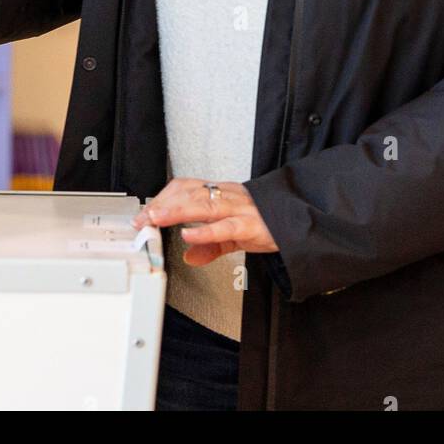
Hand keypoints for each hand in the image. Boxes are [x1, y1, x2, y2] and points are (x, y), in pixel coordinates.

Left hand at [131, 178, 278, 265]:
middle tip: (143, 218)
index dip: (163, 198)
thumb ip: (211, 245)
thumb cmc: (268, 222)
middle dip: (163, 204)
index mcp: (222, 194)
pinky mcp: (251, 226)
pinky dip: (205, 231)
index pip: (186, 187)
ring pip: (203, 204)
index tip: (145, 213)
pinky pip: (225, 226)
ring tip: (156, 219)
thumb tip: (189, 256)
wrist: (299, 223)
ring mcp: (240, 209)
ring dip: (176, 211)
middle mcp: (228, 197)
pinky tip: (189, 235)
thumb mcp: (235, 235)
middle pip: (189, 193)